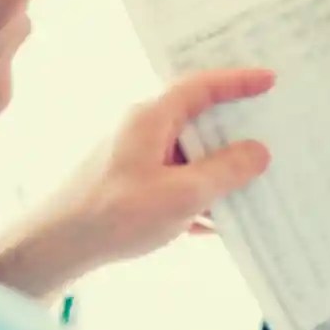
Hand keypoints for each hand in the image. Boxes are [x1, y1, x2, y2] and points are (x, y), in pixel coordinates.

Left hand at [0, 69, 275, 297]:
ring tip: (259, 177)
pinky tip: (223, 221)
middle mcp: (144, 130)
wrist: (57, 249)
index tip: (271, 80)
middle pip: (198, 118)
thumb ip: (224, 171)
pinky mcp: (133, 186)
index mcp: (152, 118)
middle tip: (272, 123)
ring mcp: (137, 158)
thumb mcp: (181, 195)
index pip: (201, 87)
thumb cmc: (114, 216)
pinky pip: (179, 181)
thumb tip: (259, 152)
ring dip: (221, 167)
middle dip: (236, 125)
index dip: (238, 81)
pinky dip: (201, 194)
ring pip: (191, 154)